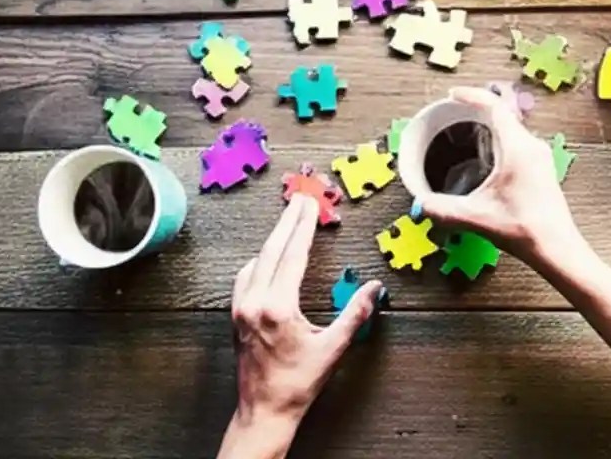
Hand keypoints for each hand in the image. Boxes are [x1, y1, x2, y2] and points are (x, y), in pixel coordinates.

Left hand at [218, 196, 382, 457]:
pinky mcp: (236, 316)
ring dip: (273, 240)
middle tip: (300, 200)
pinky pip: (245, 277)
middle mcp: (254, 303)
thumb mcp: (333, 348)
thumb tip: (374, 289)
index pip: (292, 255)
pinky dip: (259, 260)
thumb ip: (355, 314)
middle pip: (271, 249)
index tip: (310, 206)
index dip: (303, 227)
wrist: (264, 410)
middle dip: (287, 222)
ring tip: (288, 223)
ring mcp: (241, 309)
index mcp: (278, 307)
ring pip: (255, 261)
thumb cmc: (297, 383)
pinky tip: (268, 259)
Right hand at [413, 87, 581, 263]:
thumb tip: (420, 204)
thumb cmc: (524, 229)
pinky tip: (489, 153)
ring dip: (492, 124)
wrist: (557, 248)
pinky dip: (501, 138)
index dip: (472, 96)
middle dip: (479, 108)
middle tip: (456, 110)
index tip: (453, 94)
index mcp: (518, 148)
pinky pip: (519, 141)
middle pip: (505, 114)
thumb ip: (443, 210)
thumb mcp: (476, 217)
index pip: (495, 107)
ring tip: (469, 128)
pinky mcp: (542, 169)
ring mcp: (540, 157)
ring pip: (513, 128)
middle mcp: (532, 146)